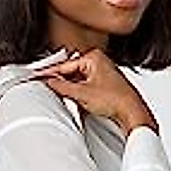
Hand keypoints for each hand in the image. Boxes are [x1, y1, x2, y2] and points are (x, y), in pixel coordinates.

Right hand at [34, 47, 156, 133]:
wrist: (133, 113)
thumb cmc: (117, 100)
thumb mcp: (82, 93)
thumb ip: (61, 87)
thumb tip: (50, 83)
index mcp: (94, 57)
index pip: (64, 65)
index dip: (49, 73)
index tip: (37, 77)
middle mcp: (99, 62)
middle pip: (70, 72)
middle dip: (61, 83)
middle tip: (48, 89)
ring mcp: (102, 73)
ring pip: (77, 80)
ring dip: (70, 90)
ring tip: (67, 98)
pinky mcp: (105, 85)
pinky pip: (85, 86)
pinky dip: (79, 93)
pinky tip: (78, 101)